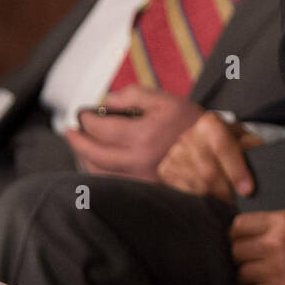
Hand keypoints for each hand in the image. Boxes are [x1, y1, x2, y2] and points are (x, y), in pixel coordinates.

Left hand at [65, 87, 203, 181]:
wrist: (215, 151)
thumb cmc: (191, 124)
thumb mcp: (166, 100)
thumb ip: (134, 95)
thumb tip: (107, 100)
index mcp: (143, 135)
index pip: (101, 128)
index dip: (86, 119)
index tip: (82, 114)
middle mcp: (138, 160)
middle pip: (93, 154)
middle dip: (76, 141)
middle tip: (69, 131)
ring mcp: (140, 178)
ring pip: (99, 173)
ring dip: (84, 158)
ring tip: (81, 145)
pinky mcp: (144, 188)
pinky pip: (113, 183)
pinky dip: (99, 173)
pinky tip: (97, 163)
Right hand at [156, 111, 262, 202]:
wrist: (203, 140)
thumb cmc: (229, 141)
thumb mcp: (243, 137)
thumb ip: (250, 146)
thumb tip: (256, 156)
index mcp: (210, 124)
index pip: (223, 148)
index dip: (236, 171)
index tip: (248, 191)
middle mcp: (189, 137)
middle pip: (208, 172)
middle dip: (226, 192)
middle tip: (237, 204)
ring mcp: (174, 154)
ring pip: (196, 185)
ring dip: (213, 199)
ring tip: (225, 205)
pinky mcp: (165, 169)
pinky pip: (182, 192)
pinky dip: (198, 200)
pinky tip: (209, 202)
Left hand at [230, 206, 284, 284]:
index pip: (240, 225)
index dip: (237, 233)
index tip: (240, 238)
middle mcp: (277, 243)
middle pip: (236, 250)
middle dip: (241, 256)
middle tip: (249, 259)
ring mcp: (277, 269)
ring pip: (241, 274)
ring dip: (248, 277)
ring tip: (258, 277)